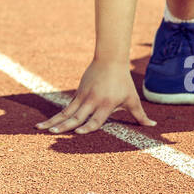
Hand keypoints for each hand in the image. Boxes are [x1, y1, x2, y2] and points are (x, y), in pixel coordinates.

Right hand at [35, 58, 156, 134]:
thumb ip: (140, 115)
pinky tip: (47, 122)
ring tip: (40, 128)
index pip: (95, 119)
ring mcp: (83, 97)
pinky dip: (57, 115)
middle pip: (76, 117)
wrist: (110, 60)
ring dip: (54, 121)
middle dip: (64, 126)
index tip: (77, 133)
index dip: (87, 127)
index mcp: (106, 105)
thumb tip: (153, 127)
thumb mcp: (132, 99)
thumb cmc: (123, 81)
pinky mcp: (78, 93)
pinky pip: (66, 107)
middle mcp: (93, 102)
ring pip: (66, 112)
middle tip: (52, 133)